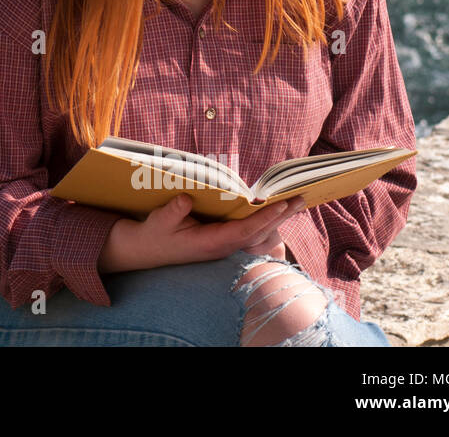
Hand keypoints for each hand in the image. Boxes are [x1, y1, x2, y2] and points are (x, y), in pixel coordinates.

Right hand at [99, 194, 306, 273]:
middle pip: (258, 232)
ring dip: (276, 218)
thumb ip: (172, 211)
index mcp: (211, 243)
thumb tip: (186, 198)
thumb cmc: (154, 234)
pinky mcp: (221, 241)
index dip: (263, 219)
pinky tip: (275, 211)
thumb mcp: (159, 221)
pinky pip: (249, 231)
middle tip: (301, 199)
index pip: (244, 231)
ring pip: (257, 233)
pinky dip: (264, 220)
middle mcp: (222, 247)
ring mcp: (223, 245)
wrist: (147, 250)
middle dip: (280, 217)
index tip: (280, 206)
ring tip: (296, 202)